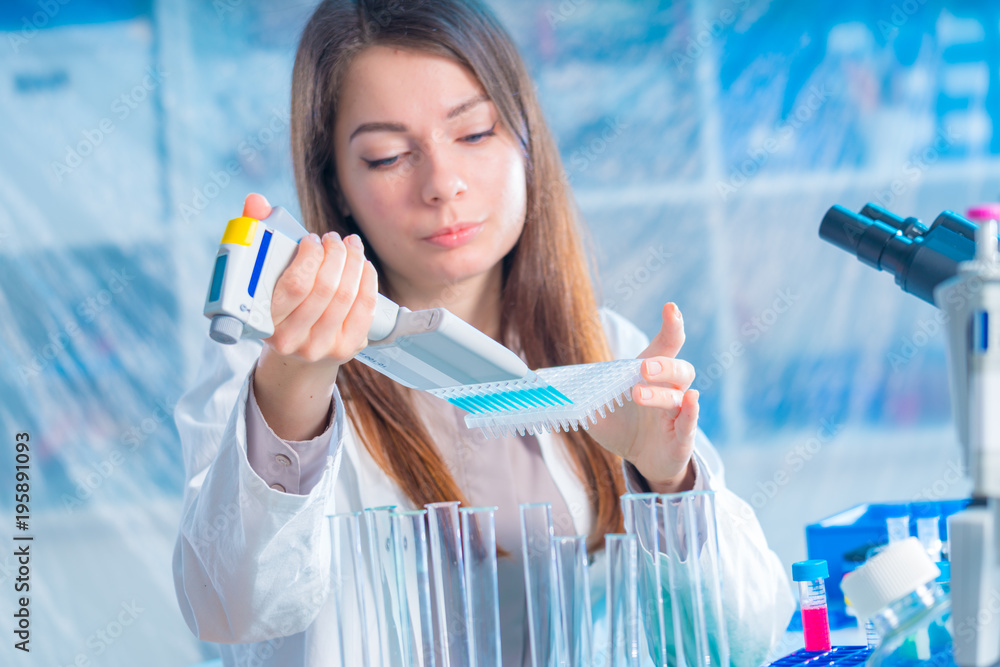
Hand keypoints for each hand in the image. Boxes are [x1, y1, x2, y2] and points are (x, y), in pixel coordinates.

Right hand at [245, 193, 378, 440]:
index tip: (312, 240)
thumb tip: (255, 200)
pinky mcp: (346, 349)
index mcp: (263, 323)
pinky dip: (367, 280)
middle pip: (326, 288)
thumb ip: (253, 233)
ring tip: (350, 245)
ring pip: (346, 296)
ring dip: (353, 262)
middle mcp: (291, 340)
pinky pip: (364, 308)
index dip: (310, 257)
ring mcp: (321, 348)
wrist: (295, 350)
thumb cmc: (276, 301)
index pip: (295, 285)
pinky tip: (363, 264)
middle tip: (334, 239)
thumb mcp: (259, 274)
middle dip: (335, 254)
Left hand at [587, 303, 698, 492]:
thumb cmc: (621, 426)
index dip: (672, 325)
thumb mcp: (594, 410)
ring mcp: (678, 413)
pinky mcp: (682, 437)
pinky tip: (691, 401)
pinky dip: (691, 412)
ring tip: (637, 393)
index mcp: (649, 376)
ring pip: (679, 395)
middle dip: (663, 365)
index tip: (671, 308)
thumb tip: (538, 382)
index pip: (667, 345)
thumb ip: (576, 394)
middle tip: (644, 367)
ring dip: (660, 394)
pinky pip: (690, 423)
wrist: (641, 460)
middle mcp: (670, 389)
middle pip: (679, 369)